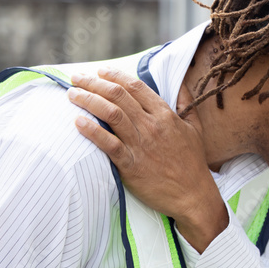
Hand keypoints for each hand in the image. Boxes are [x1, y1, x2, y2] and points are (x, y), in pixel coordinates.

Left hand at [68, 67, 227, 251]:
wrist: (193, 195)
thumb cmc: (193, 163)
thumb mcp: (195, 129)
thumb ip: (187, 104)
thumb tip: (181, 85)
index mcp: (165, 115)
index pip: (136, 87)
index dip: (115, 76)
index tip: (100, 71)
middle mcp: (152, 126)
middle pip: (118, 96)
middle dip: (94, 83)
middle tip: (77, 78)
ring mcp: (141, 145)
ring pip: (111, 114)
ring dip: (88, 100)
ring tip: (73, 94)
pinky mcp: (131, 165)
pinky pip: (108, 144)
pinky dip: (92, 131)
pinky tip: (78, 122)